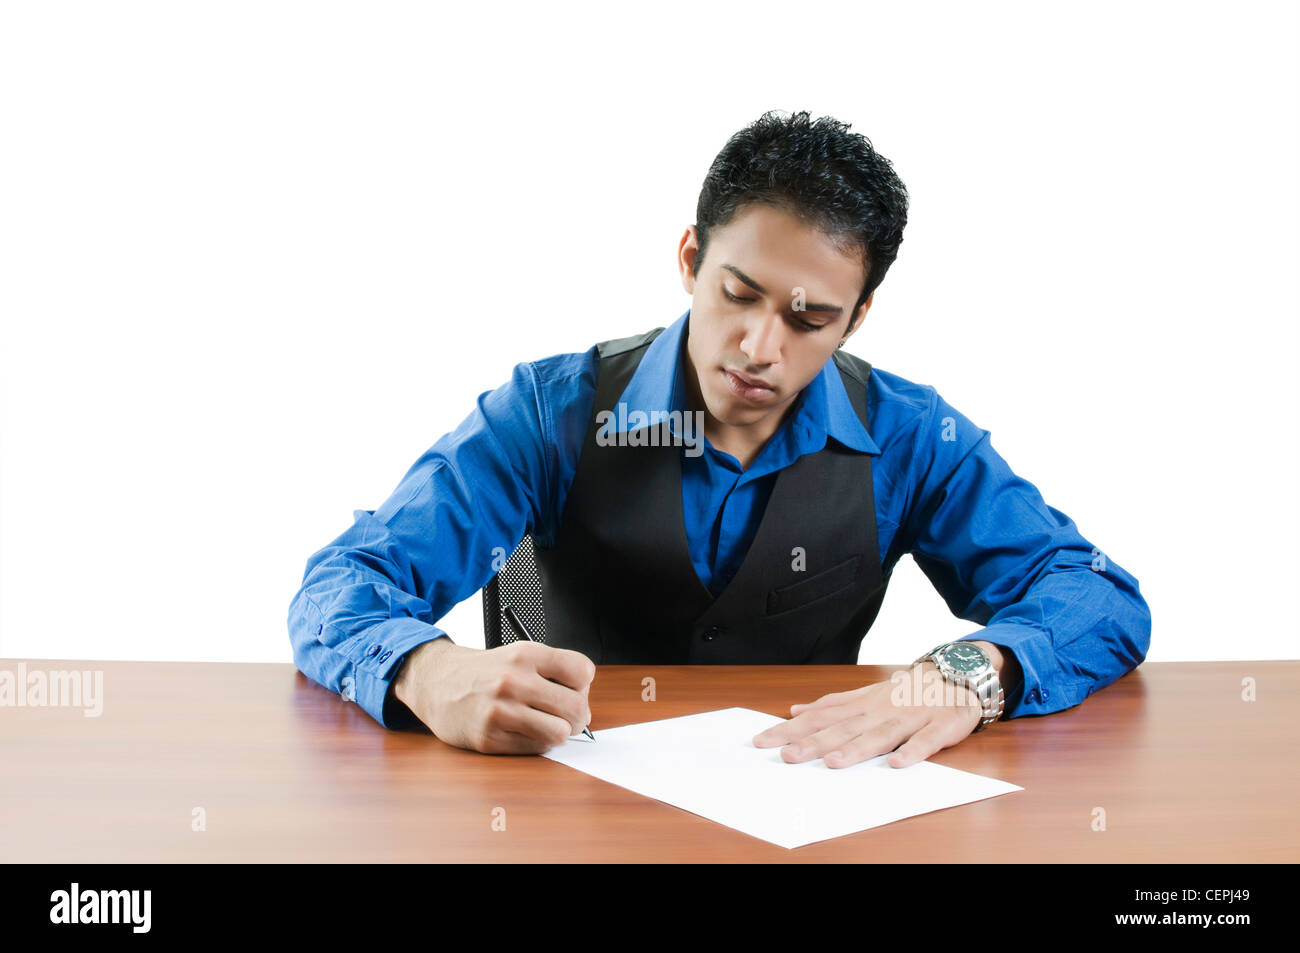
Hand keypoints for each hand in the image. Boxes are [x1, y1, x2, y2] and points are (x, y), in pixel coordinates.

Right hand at [393, 637, 595, 753]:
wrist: (436, 683)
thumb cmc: (485, 672)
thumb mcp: (518, 656)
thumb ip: (553, 672)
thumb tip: (585, 707)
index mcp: (526, 654)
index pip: (582, 671)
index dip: (583, 685)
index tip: (573, 689)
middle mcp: (514, 680)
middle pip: (577, 707)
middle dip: (577, 716)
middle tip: (565, 716)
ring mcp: (500, 711)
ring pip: (560, 733)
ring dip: (559, 733)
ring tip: (546, 725)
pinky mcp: (489, 738)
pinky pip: (536, 748)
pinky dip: (537, 743)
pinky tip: (523, 732)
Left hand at [751, 661, 982, 768]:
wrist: (956, 674)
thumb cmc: (906, 691)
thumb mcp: (865, 694)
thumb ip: (832, 704)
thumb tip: (795, 710)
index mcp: (861, 705)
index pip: (820, 717)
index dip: (791, 729)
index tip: (763, 741)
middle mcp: (880, 711)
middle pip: (844, 728)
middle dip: (814, 743)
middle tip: (787, 756)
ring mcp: (909, 718)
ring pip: (880, 736)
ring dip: (856, 749)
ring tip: (832, 762)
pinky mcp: (939, 727)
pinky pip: (926, 742)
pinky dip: (913, 753)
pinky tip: (898, 764)